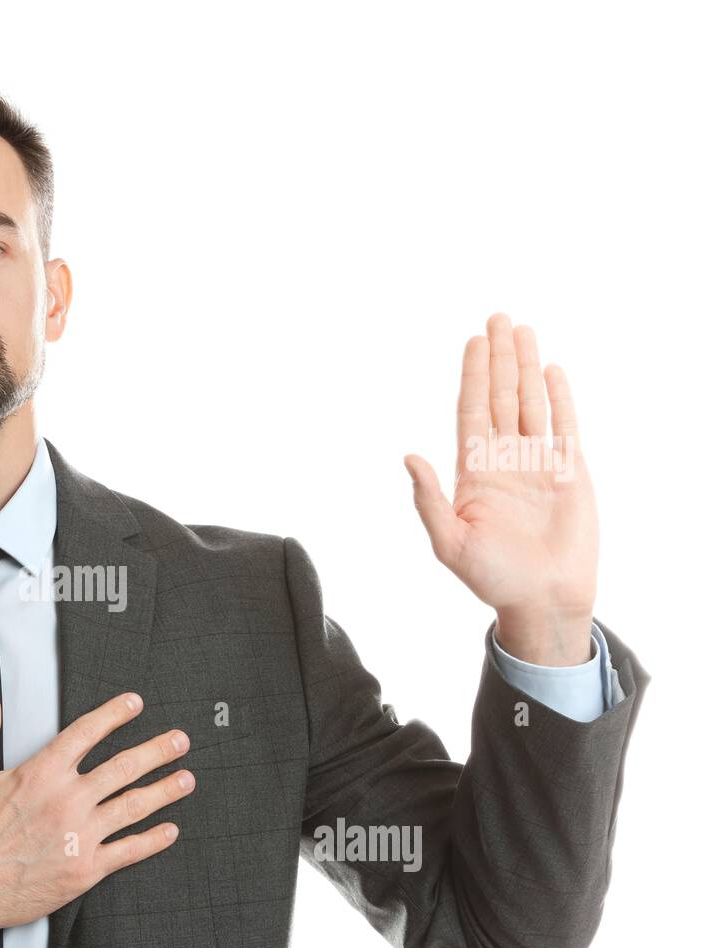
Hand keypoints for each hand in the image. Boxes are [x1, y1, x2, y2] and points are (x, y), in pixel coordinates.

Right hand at [0, 688, 193, 943]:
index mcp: (40, 773)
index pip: (87, 733)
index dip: (114, 714)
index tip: (136, 704)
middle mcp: (67, 799)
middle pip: (123, 766)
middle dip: (157, 751)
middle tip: (180, 741)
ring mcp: (79, 836)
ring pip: (134, 805)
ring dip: (164, 790)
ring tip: (187, 778)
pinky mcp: (84, 870)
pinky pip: (129, 851)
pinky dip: (153, 840)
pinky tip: (170, 830)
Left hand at [404, 312, 598, 664]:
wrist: (542, 598)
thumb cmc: (492, 577)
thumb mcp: (449, 542)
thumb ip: (428, 499)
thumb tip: (409, 457)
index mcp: (473, 471)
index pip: (471, 411)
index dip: (472, 376)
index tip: (473, 342)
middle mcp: (505, 459)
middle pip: (500, 396)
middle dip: (498, 358)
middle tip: (497, 318)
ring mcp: (538, 461)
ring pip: (531, 402)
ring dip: (526, 366)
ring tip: (522, 330)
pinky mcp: (569, 470)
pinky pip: (564, 424)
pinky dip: (559, 397)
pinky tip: (551, 370)